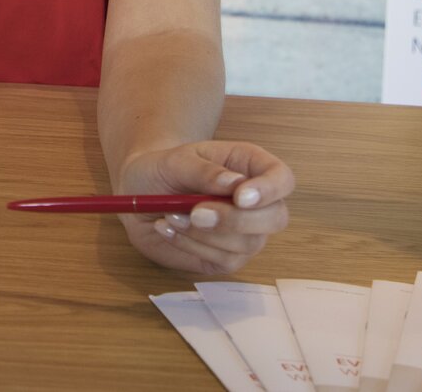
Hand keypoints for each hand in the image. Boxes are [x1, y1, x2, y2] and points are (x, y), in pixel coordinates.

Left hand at [113, 141, 292, 273]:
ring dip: (207, 234)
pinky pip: (224, 260)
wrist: (140, 194)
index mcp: (250, 167)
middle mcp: (255, 202)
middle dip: (237, 219)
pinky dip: (193, 246)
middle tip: (196, 213)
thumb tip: (234, 184)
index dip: (270, 190)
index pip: (282, 179)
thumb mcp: (175, 161)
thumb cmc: (162, 170)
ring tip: (170, 215)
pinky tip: (168, 229)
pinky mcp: (227, 257)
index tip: (240, 197)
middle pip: (276, 217)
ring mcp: (245, 233)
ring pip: (249, 243)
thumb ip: (204, 171)